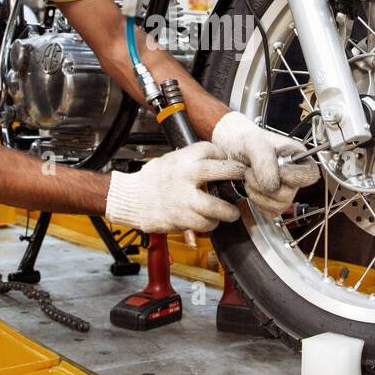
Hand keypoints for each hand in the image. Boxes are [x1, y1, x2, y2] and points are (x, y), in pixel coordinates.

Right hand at [105, 140, 245, 233]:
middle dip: (236, 174)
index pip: (211, 150)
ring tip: (230, 212)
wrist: (131, 198)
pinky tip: (210, 221)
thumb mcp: (170, 161)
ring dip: (227, 211)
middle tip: (243, 179)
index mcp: (182, 159)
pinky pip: (204, 223)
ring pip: (216, 207)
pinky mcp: (181, 218)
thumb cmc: (150, 180)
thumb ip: (191, 161)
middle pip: (222, 171)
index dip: (223, 155)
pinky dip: (211, 224)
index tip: (229, 161)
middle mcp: (185, 176)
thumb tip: (217, 161)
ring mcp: (184, 199)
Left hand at [210, 111, 319, 215]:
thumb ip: (265, 161)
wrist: (230, 149)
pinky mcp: (273, 203)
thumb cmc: (245, 141)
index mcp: (297, 156)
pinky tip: (251, 188)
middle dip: (264, 185)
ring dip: (258, 193)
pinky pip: (269, 212)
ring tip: (250, 178)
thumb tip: (273, 185)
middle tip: (252, 171)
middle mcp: (294, 175)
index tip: (278, 171)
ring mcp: (284, 191)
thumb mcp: (254, 143)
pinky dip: (256, 202)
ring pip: (279, 205)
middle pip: (290, 194)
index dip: (294, 176)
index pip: (310, 174)